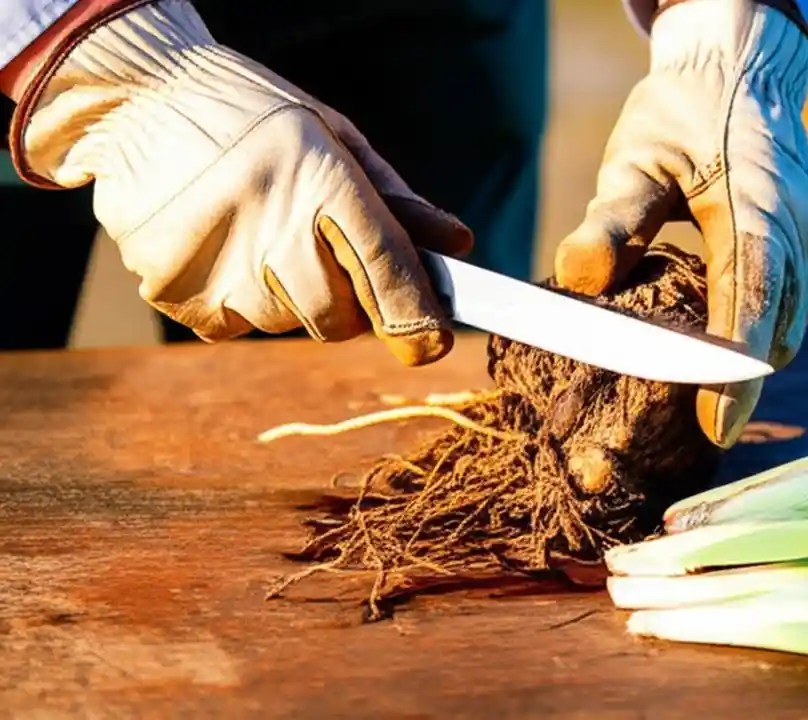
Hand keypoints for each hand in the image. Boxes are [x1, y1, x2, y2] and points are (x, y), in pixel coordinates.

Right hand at [9, 0, 470, 365]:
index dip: (414, 314)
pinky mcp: (169, 288)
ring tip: (257, 232)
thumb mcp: (334, 135)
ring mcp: (215, 263)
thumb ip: (396, 199)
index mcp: (319, 177)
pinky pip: (228, 326)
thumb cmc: (255, 116)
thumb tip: (457, 245)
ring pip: (282, 322)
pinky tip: (220, 246)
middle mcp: (269, 224)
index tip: (433, 344)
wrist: (139, 98)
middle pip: (337, 317)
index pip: (383, 265)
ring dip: (285, 296)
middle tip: (323, 258)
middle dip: (348, 306)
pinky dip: (233, 300)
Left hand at [554, 0, 807, 446]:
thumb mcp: (635, 158)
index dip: (733, 372)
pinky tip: (714, 333)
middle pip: (774, 332)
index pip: (751, 303)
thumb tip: (577, 280)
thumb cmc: (681, 116)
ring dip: (745, 359)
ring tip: (693, 382)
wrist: (744, 73)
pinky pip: (791, 310)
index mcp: (756, 207)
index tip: (715, 427)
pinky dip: (757, 331)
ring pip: (787, 330)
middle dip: (734, 381)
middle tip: (683, 419)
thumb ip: (611, 221)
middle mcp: (802, 233)